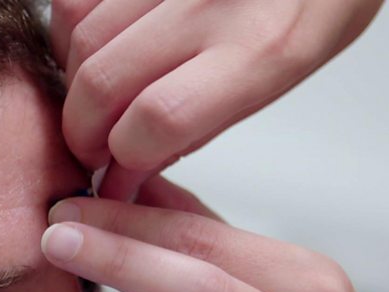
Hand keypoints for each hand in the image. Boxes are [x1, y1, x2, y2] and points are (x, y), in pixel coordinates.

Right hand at [49, 0, 383, 199]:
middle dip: (81, 131)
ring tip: (95, 96)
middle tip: (91, 148)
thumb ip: (203, 123)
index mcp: (263, 49)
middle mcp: (214, 2)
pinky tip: (95, 47)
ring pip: (78, 30)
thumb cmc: (318, 1)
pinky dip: (70, 28)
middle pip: (102, 80)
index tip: (116, 176)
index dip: (123, 158)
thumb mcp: (282, 76)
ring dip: (71, 78)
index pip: (158, 120)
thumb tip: (132, 168)